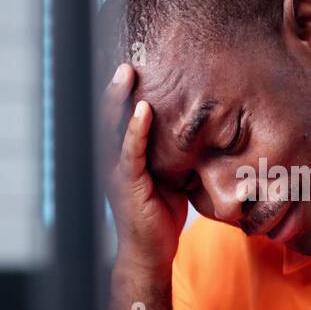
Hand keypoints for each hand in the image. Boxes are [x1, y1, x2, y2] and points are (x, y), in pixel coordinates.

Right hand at [98, 63, 188, 276]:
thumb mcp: (171, 176)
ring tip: (126, 72)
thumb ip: (175, 152)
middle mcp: (114, 159)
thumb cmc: (161, 216)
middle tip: (126, 56)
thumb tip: (200, 128)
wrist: (151, 253)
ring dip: (119, 99)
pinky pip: (130, 152)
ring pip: (115, 128)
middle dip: (115, 86)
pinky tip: (143, 111)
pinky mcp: (127, 185)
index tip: (132, 61)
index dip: (123, 90)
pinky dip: (135, 130)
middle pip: (110, 115)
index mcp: (124, 155)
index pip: (120, 115)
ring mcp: (117, 171)